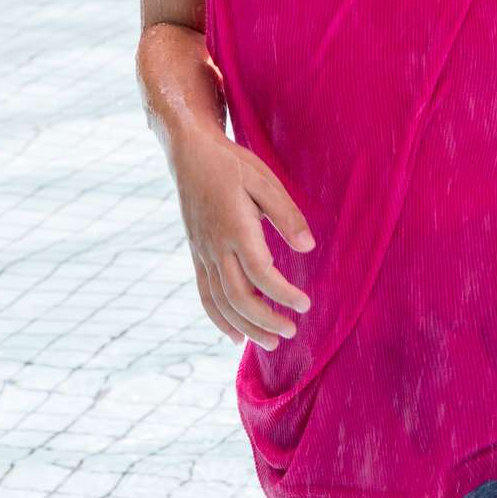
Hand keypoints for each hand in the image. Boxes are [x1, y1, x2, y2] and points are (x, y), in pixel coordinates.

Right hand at [171, 129, 315, 350]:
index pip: (261, 272)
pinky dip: (218, 318)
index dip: (283, 294)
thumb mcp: (265, 180)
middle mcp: (215, 246)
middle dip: (265, 320)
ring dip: (245, 326)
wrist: (189, 154)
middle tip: (292, 332)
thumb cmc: (232, 164)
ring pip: (220, 301)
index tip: (305, 305)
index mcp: (235, 227)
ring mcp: (202, 252)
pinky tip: (234, 335)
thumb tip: (307, 247)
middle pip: (238, 296)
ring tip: (270, 343)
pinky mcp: (196, 254)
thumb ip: (286, 215)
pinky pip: (204, 294)